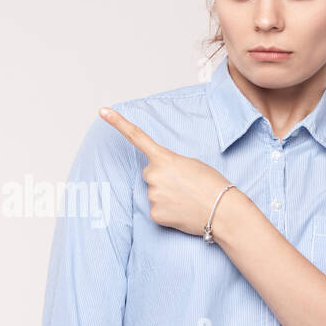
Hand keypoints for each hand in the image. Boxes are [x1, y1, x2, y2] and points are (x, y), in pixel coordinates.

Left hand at [99, 106, 235, 237]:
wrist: (223, 211)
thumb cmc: (212, 185)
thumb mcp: (191, 164)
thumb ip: (169, 164)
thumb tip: (158, 178)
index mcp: (164, 158)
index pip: (136, 137)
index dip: (118, 123)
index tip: (102, 111)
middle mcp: (153, 175)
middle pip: (149, 173)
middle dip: (163, 177)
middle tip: (184, 185)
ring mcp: (152, 195)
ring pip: (153, 192)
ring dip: (166, 194)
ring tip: (186, 198)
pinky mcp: (155, 214)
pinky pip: (156, 209)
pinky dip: (167, 210)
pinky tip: (181, 211)